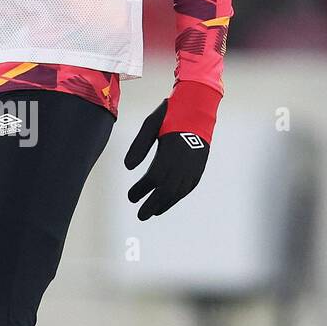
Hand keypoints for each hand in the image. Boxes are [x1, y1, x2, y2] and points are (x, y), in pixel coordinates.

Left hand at [124, 99, 209, 219]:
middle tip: (140, 216)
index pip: (152, 179)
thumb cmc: (171, 115)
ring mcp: (193, 167)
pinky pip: (187, 188)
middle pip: (165, 191)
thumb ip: (139, 146)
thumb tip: (127, 167)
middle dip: (152, 205)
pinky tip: (168, 202)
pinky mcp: (199, 169)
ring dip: (164, 204)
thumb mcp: (151, 125)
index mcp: (169, 153)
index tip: (130, 196)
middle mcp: (182, 163)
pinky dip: (176, 197)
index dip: (141, 190)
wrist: (199, 109)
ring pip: (177, 192)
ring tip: (152, 212)